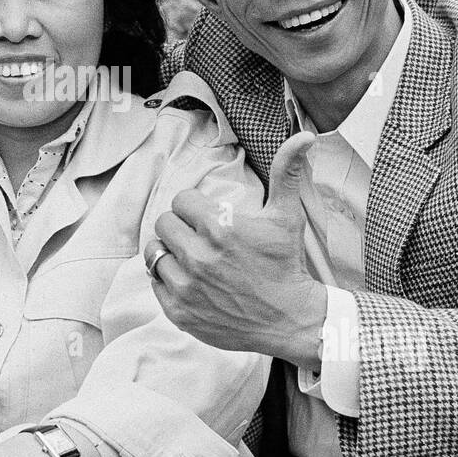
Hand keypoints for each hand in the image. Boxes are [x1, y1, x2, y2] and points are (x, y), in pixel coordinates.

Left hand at [144, 131, 327, 367]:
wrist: (290, 320)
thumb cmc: (286, 264)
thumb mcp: (287, 217)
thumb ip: (287, 173)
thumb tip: (303, 136)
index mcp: (219, 227)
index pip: (181, 200)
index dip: (194, 207)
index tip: (208, 218)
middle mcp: (198, 256)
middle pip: (164, 223)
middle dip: (180, 226)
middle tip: (200, 237)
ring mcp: (186, 286)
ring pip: (154, 253)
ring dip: (170, 252)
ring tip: (192, 257)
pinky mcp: (179, 311)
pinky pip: (155, 283)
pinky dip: (168, 280)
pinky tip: (191, 281)